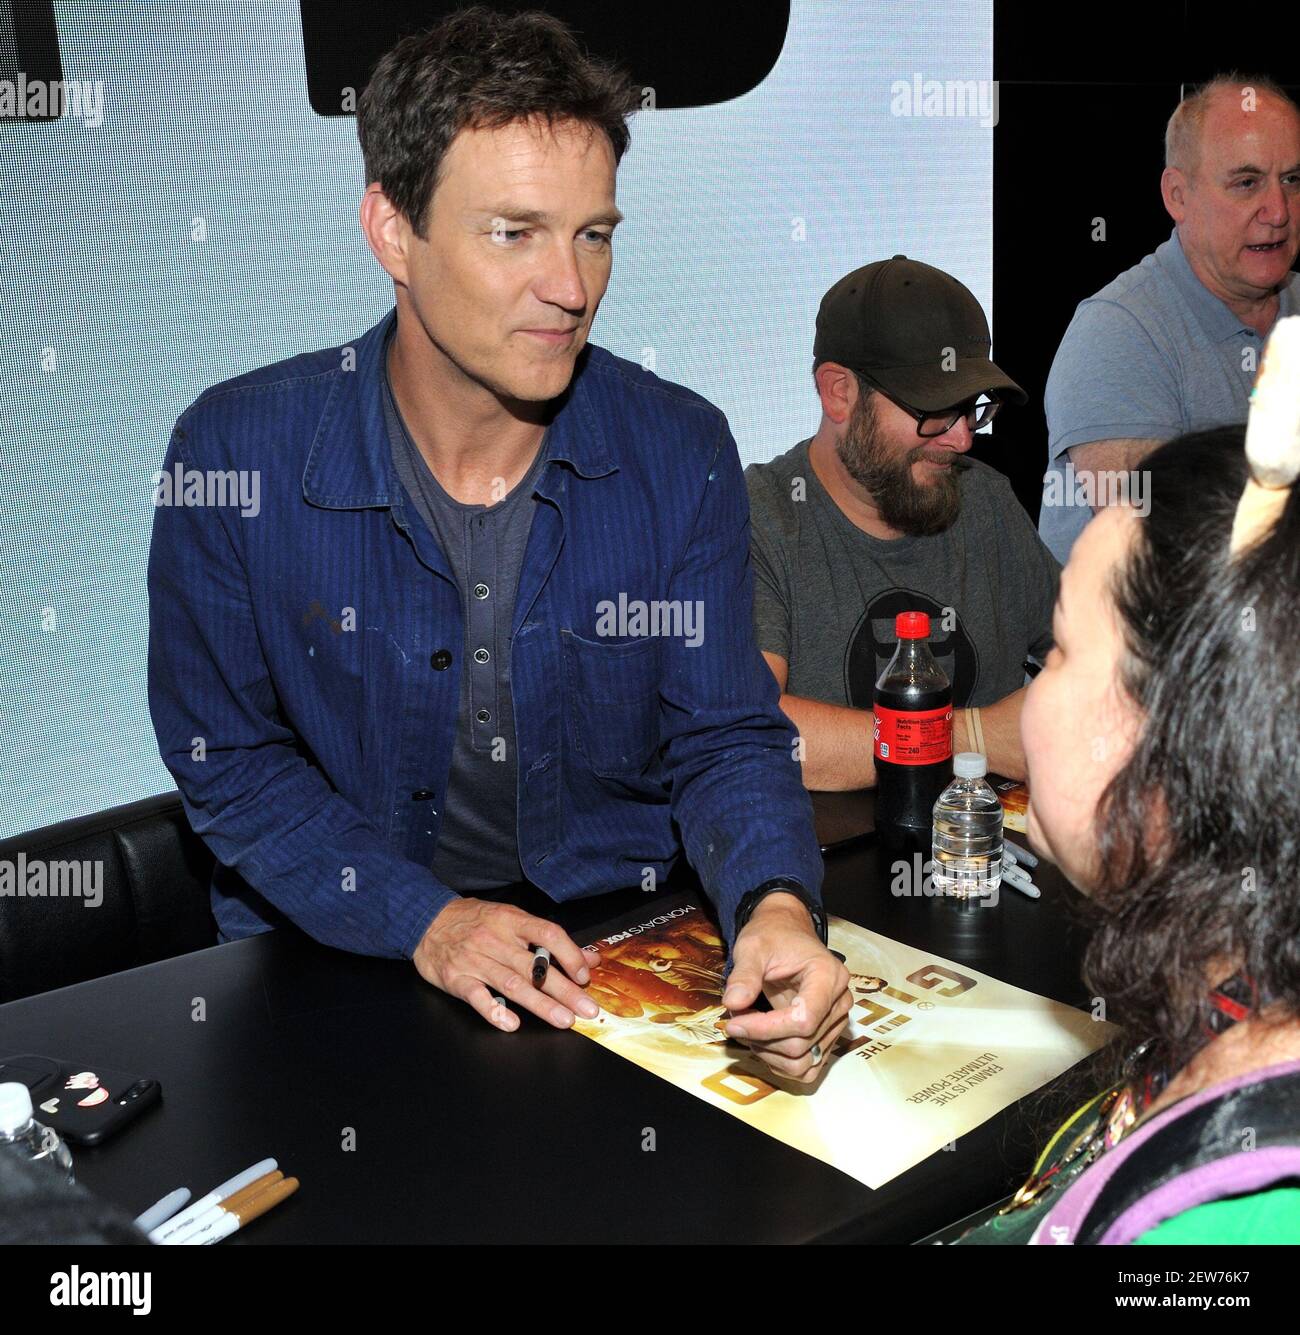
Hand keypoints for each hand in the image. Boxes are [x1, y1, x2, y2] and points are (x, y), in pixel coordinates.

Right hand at [413, 899, 602, 1031]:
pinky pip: (477, 997)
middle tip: (587, 1010)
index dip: (569, 955)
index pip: (547, 934)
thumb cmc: (474, 920)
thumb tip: (589, 958)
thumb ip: (549, 940)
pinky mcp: (456, 979)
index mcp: (511, 920)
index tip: (584, 975)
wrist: (426, 920)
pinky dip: (494, 1011)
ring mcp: (474, 960)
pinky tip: (512, 1024)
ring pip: (512, 984)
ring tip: (563, 1020)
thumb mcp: (511, 919)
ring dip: (540, 1005)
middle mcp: (494, 939)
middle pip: (534, 967)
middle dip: (565, 990)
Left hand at [722, 893, 851, 1083]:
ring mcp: (836, 1022)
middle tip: (735, 1022)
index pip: (804, 1020)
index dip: (766, 1029)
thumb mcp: (752, 947)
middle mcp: (840, 1002)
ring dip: (769, 1055)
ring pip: (804, 1063)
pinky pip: (808, 1067)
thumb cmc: (772, 937)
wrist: (787, 934)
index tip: (734, 1023)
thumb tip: (733, 1004)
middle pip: (802, 1045)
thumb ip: (744, 975)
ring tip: (748, 1031)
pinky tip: (762, 1043)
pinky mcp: (827, 1035)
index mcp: (828, 976)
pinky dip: (781, 1062)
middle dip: (761, 1040)